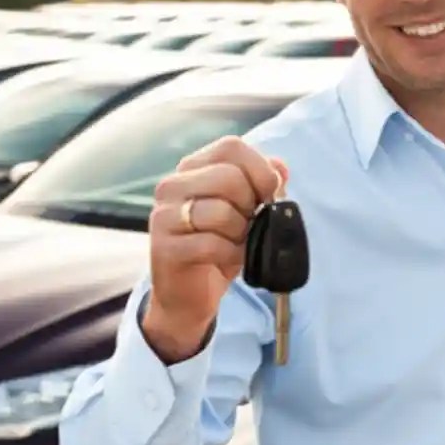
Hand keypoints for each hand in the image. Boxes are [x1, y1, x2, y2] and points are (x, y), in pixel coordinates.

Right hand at [143, 135, 287, 362]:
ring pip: (221, 212)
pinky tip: (229, 260)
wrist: (188, 297)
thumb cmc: (218, 249)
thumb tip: (280, 166)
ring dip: (241, 234)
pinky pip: (212, 244)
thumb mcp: (246, 212)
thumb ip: (262, 184)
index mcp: (192, 169)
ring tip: (237, 244)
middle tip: (251, 225)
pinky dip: (231, 255)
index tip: (270, 194)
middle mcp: (172, 186)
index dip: (260, 169)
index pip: (231, 147)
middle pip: (228, 177)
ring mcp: (164, 216)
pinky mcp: (165, 248)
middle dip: (252, 205)